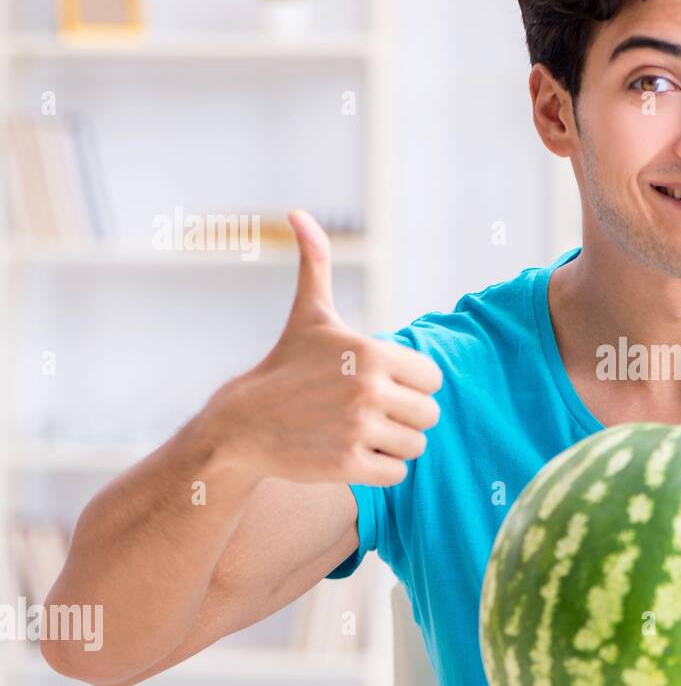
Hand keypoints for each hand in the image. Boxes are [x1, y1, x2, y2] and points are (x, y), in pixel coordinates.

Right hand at [206, 209, 441, 486]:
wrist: (243, 425)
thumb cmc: (286, 367)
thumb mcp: (309, 313)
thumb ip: (316, 263)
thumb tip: (297, 212)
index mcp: (372, 352)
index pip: (432, 379)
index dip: (410, 385)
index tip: (378, 384)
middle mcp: (369, 389)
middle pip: (429, 415)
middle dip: (403, 417)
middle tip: (367, 413)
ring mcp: (359, 429)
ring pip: (416, 446)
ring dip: (393, 445)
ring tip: (357, 432)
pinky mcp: (348, 465)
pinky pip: (397, 473)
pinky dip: (380, 469)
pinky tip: (350, 454)